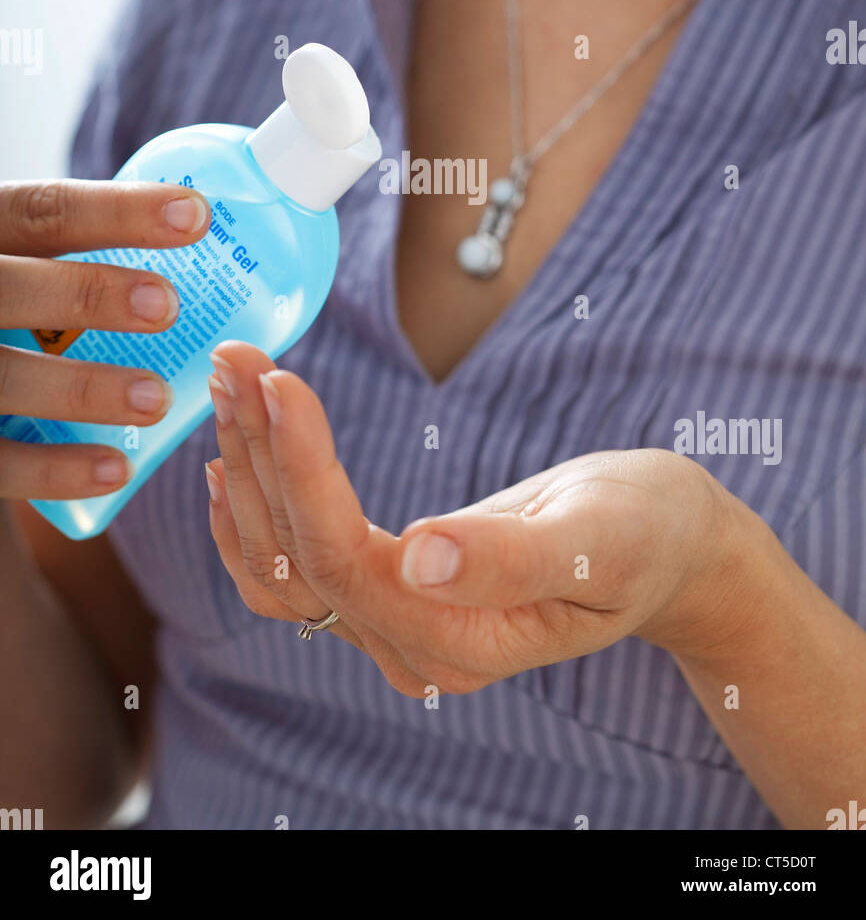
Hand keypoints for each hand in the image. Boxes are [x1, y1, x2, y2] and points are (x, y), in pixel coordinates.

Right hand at [0, 179, 209, 501]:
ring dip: (84, 388)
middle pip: (13, 288)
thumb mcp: (24, 264)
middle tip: (168, 306)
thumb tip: (201, 229)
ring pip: (5, 377)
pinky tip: (117, 468)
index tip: (197, 215)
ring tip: (157, 401)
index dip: (117, 211)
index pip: (41, 212)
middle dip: (89, 294)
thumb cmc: (14, 312)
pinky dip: (56, 469)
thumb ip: (74, 250)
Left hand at [206, 341, 752, 695]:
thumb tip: (420, 556)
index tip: (280, 383)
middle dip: (259, 452)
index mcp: (465, 641)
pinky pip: (299, 565)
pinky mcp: (390, 591)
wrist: (663, 545)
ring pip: (285, 562)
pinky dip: (260, 508)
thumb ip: (513, 556)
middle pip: (298, 558)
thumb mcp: (600, 536)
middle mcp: (415, 645)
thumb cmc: (645, 532)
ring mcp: (397, 624)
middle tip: (235, 358)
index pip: (347, 558)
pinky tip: (236, 456)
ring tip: (229, 380)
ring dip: (249, 470)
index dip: (302, 472)